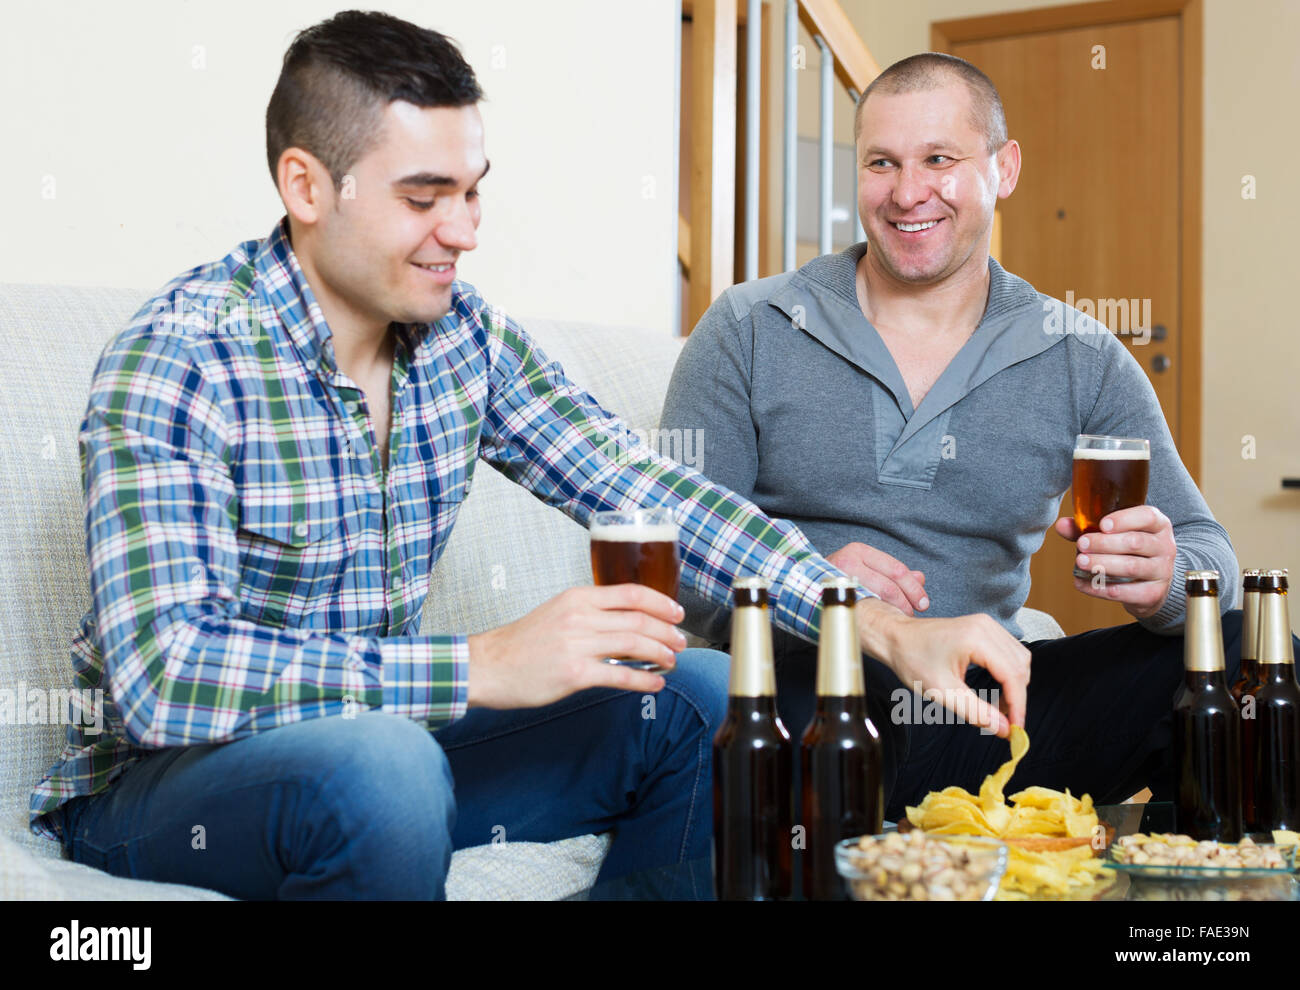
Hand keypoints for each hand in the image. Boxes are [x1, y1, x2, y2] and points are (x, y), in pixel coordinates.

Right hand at [466, 585, 686, 708]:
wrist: (489, 665)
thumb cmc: (523, 642)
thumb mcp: (557, 612)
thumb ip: (590, 613)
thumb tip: (627, 622)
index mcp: (577, 597)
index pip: (631, 593)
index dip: (661, 603)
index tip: (677, 613)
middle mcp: (580, 617)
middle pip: (639, 619)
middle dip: (667, 632)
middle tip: (681, 642)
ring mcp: (577, 645)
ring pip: (634, 644)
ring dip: (661, 653)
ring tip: (672, 661)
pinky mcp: (574, 673)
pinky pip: (620, 676)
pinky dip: (644, 680)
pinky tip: (655, 683)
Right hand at [827, 541, 928, 615]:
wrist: (802, 583)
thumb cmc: (840, 576)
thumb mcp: (866, 567)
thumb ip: (892, 572)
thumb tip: (920, 578)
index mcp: (859, 551)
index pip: (896, 570)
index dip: (913, 588)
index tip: (923, 602)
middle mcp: (847, 562)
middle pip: (889, 586)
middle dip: (906, 603)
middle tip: (913, 613)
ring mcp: (838, 580)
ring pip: (877, 599)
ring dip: (894, 611)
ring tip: (899, 618)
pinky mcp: (832, 597)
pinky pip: (862, 609)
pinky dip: (877, 616)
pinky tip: (883, 620)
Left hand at [855, 598, 1029, 737]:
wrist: (895, 637)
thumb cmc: (912, 660)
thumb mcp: (941, 691)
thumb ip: (975, 711)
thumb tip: (1003, 730)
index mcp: (976, 638)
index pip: (1013, 675)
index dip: (1018, 705)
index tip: (1016, 730)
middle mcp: (986, 626)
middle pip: (1020, 666)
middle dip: (1017, 697)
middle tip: (1006, 723)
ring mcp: (986, 624)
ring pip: (1019, 658)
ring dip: (1015, 686)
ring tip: (1000, 709)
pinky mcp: (984, 627)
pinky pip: (1009, 652)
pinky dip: (1009, 673)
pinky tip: (997, 691)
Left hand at [1054, 506, 1175, 618]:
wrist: (1153, 582)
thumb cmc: (1129, 550)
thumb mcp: (1115, 534)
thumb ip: (1088, 528)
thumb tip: (1061, 525)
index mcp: (1158, 525)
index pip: (1147, 517)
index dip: (1124, 520)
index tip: (1102, 525)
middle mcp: (1165, 546)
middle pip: (1136, 542)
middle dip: (1105, 544)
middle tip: (1082, 545)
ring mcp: (1162, 571)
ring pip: (1132, 567)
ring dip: (1103, 564)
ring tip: (1080, 562)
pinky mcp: (1153, 594)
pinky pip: (1127, 592)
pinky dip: (1101, 588)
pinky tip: (1082, 583)